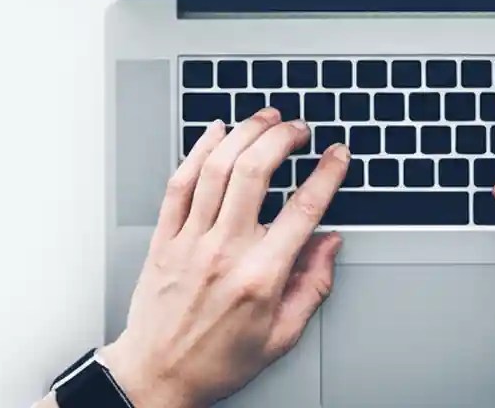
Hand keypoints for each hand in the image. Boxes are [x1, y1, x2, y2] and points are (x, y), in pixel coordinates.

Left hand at [98, 109, 349, 407]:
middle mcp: (225, 251)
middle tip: (299, 129)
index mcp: (261, 276)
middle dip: (283, 138)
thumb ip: (313, 286)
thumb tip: (331, 244)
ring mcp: (190, 241)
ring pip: (217, 168)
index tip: (338, 155)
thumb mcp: (282, 336)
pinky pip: (180, 183)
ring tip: (265, 118)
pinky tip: (215, 133)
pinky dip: (198, 150)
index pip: (303, 209)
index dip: (327, 174)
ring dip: (245, 133)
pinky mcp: (164, 239)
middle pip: (256, 172)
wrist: (156, 376)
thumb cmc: (217, 360)